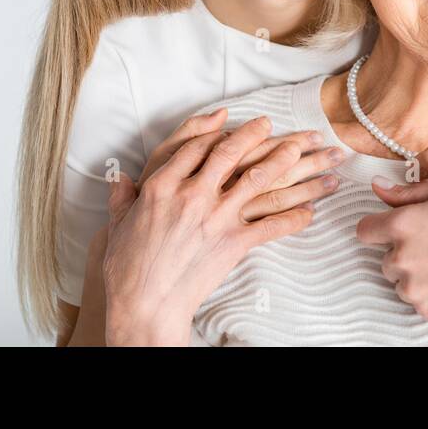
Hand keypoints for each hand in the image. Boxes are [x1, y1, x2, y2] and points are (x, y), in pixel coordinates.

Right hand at [101, 109, 338, 345]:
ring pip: (257, 179)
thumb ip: (122, 197)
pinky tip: (310, 211)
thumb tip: (121, 178)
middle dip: (253, 134)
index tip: (228, 126)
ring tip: (299, 148)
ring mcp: (216, 217)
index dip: (215, 133)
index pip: (195, 147)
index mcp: (162, 186)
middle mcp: (192, 194)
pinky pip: (272, 225)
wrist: (145, 306)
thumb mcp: (117, 224)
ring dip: (282, 160)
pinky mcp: (234, 242)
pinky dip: (294, 217)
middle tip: (267, 123)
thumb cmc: (126, 269)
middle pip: (230, 153)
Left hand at [356, 144, 427, 334]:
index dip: (381, 227)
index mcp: (404, 224)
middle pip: (386, 258)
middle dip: (406, 252)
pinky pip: (420, 302)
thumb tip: (378, 188)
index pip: (365, 230)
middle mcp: (402, 258)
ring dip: (419, 274)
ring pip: (402, 282)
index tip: (398, 228)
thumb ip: (409, 190)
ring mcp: (415, 289)